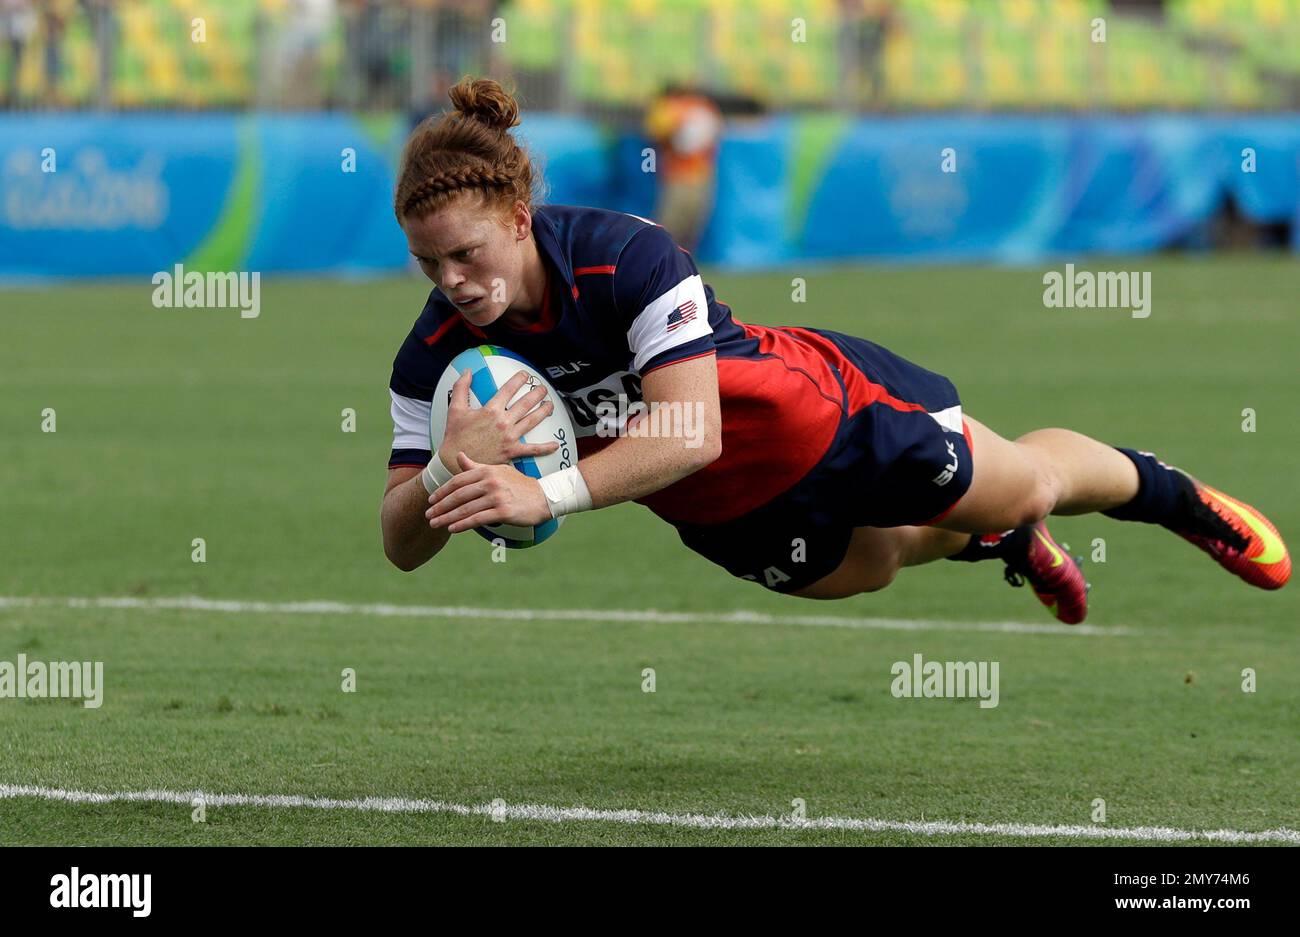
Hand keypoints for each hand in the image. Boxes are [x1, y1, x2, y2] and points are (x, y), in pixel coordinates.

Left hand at [426, 452, 552, 532]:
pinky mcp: (503, 511)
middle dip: (441, 506)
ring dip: (447, 518)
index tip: (431, 500)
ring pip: (465, 509)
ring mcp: (497, 497)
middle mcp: (490, 482)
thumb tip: (459, 456)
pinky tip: (452, 529)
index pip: (458, 481)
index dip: (442, 491)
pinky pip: (477, 519)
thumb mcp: (498, 471)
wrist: (544, 497)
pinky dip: (462, 524)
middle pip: (459, 496)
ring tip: (435, 524)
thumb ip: (476, 467)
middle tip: (428, 514)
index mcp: (487, 471)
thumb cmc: (519, 484)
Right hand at [438, 369, 559, 470]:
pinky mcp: (512, 452)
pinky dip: (544, 448)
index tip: (525, 375)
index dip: (519, 380)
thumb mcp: (455, 409)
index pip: (509, 389)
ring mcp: (509, 437)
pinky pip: (532, 449)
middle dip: (537, 393)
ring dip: (543, 412)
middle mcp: (503, 422)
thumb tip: (467, 372)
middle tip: (543, 389)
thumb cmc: (456, 436)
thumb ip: (461, 388)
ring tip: (550, 405)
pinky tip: (554, 445)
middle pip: (526, 403)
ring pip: (532, 421)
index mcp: (491, 410)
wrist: (455, 461)